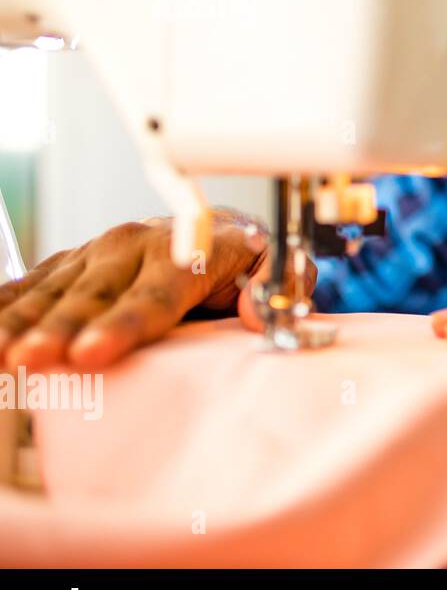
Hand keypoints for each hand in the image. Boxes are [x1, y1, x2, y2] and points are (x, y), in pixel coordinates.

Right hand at [0, 209, 314, 369]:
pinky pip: (31, 282)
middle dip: (61, 328)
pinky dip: (7, 305)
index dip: (122, 326)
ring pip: (54, 289)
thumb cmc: (244, 260)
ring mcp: (96, 253)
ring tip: (5, 354)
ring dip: (24, 321)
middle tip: (33, 360)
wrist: (213, 230)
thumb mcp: (274, 266)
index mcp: (186, 252)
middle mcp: (134, 246)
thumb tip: (257, 311)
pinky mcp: (71, 262)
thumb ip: (275, 285)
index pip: (154, 296)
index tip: (92, 353)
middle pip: (94, 295)